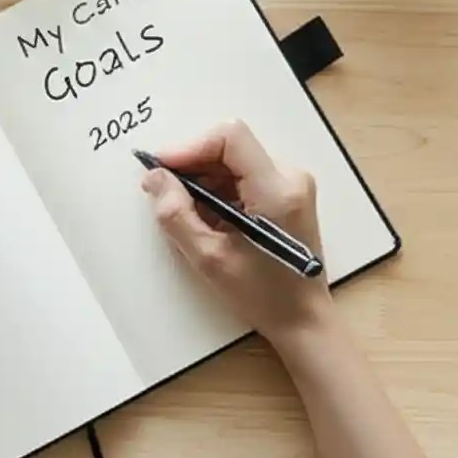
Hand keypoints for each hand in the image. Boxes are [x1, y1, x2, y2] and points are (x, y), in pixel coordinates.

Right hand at [141, 120, 330, 344]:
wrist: (303, 319)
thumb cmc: (262, 295)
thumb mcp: (209, 258)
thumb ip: (177, 214)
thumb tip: (155, 178)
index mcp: (277, 190)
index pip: (230, 138)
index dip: (189, 147)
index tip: (161, 168)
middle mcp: (289, 177)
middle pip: (230, 148)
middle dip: (192, 165)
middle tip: (163, 190)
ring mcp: (291, 184)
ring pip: (233, 161)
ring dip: (203, 180)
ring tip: (184, 210)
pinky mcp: (286, 194)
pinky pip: (243, 176)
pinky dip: (218, 190)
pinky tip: (205, 217)